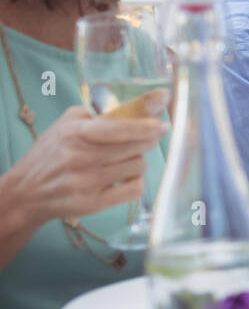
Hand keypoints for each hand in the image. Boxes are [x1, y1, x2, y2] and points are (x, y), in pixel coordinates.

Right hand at [4, 95, 167, 228]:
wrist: (25, 192)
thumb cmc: (51, 154)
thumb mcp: (66, 126)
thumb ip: (98, 113)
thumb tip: (142, 104)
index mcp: (75, 133)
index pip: (119, 128)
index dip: (145, 125)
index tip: (163, 124)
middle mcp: (81, 158)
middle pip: (136, 146)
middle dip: (148, 139)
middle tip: (149, 137)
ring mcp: (87, 182)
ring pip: (138, 166)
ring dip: (138, 160)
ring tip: (125, 158)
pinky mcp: (94, 203)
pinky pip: (134, 189)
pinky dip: (136, 181)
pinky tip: (125, 177)